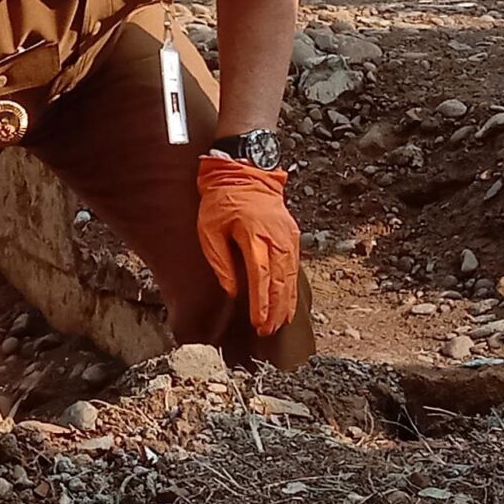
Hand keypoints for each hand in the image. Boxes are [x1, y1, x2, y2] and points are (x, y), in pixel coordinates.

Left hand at [196, 156, 300, 335]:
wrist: (244, 171)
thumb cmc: (221, 200)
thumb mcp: (209, 229)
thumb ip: (220, 260)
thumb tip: (232, 290)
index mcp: (254, 236)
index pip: (261, 277)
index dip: (261, 303)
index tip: (258, 323)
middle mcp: (276, 238)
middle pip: (280, 281)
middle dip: (275, 309)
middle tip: (268, 332)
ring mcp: (288, 236)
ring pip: (291, 277)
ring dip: (286, 302)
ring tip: (279, 324)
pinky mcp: (292, 235)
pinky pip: (295, 267)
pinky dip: (292, 287)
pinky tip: (288, 303)